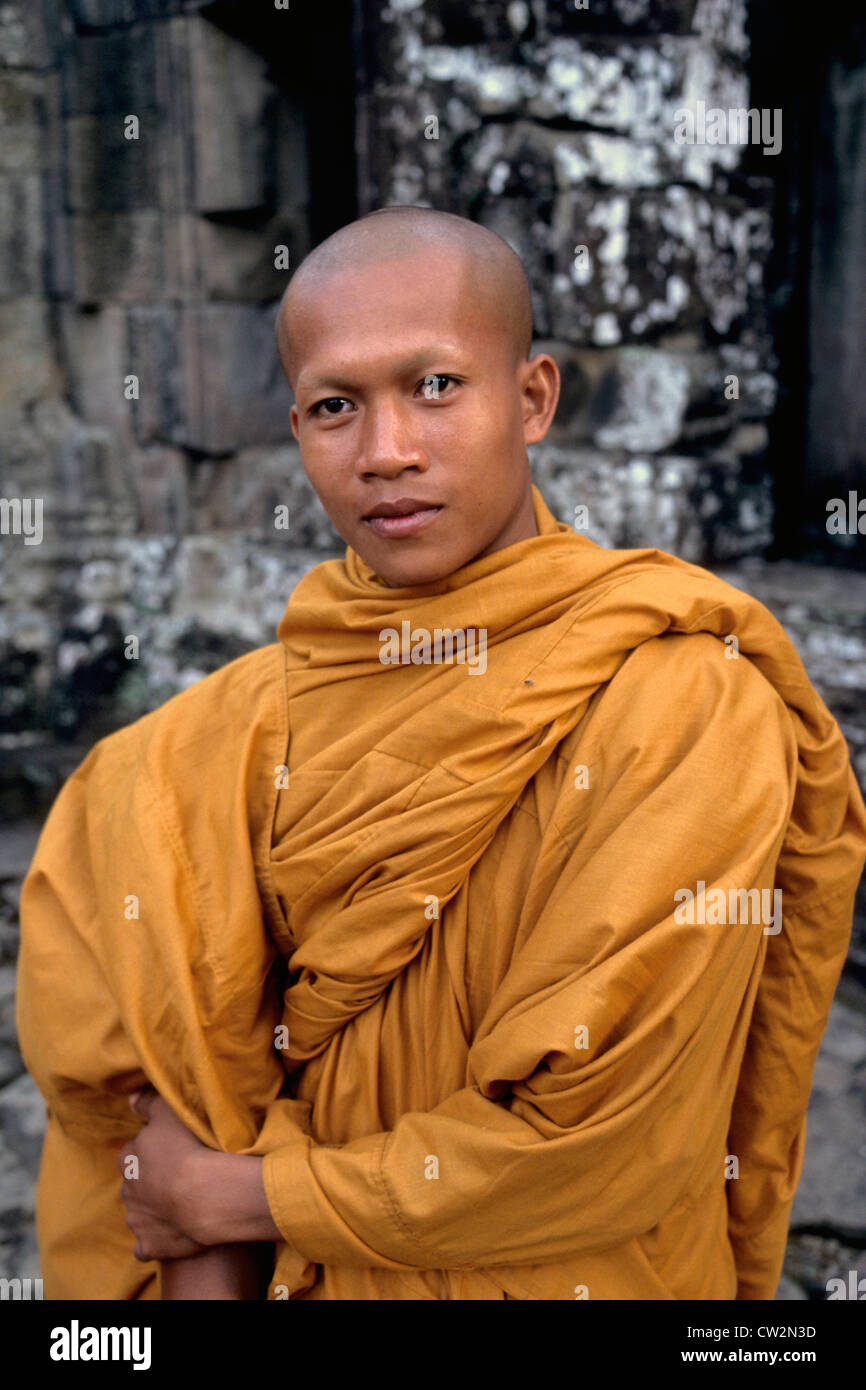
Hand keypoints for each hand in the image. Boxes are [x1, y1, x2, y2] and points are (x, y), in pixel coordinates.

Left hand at [118, 1086, 211, 1261]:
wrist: (204, 1193)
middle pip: (135, 1185)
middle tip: (178, 1178)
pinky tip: (171, 1234)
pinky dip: (155, 1241)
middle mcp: (126, 1191)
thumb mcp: (168, 1111)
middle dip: (150, 1183)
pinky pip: (146, 1246)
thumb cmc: (187, 1147)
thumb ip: (147, 1103)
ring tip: (181, 1205)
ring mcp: (136, 1220)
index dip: (152, 1153)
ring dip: (154, 1211)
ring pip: (139, 1214)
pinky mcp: (149, 1245)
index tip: (171, 1152)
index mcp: (128, 1160)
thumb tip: (131, 1100)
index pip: (133, 1154)